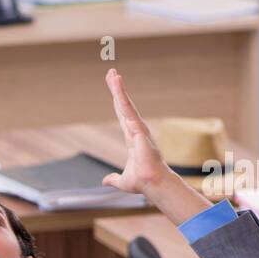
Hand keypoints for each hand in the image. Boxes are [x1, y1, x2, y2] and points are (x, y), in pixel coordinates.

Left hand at [101, 68, 170, 193]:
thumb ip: (114, 179)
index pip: (121, 114)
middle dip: (117, 89)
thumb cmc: (142, 181)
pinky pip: (131, 119)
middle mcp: (135, 130)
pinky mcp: (140, 136)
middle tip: (111, 72)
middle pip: (124, 105)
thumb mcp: (123, 180)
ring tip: (114, 76)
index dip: (117, 100)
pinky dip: (126, 107)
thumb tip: (106, 181)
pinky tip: (119, 94)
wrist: (152, 185)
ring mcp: (139, 131)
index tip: (113, 86)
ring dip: (120, 92)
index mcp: (131, 136)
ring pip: (127, 107)